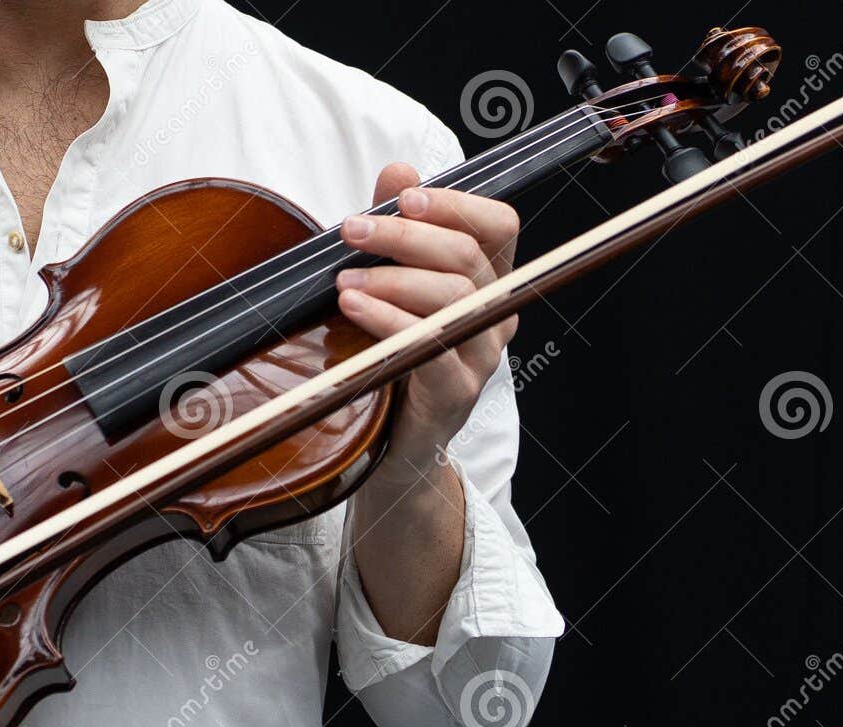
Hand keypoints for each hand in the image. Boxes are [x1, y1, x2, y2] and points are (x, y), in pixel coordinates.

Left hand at [335, 162, 519, 482]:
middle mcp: (494, 314)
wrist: (390, 442)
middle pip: (467, 257)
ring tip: (343, 279)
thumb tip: (398, 169)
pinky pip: (430, 346)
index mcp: (489, 280)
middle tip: (350, 231)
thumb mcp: (390, 283)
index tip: (404, 197)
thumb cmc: (391, 353)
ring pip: (453, 298)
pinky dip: (389, 321)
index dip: (457, 204)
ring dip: (392, 279)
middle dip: (404, 237)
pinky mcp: (454, 393)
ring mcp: (480, 356)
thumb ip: (398, 229)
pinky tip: (354, 307)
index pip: (498, 225)